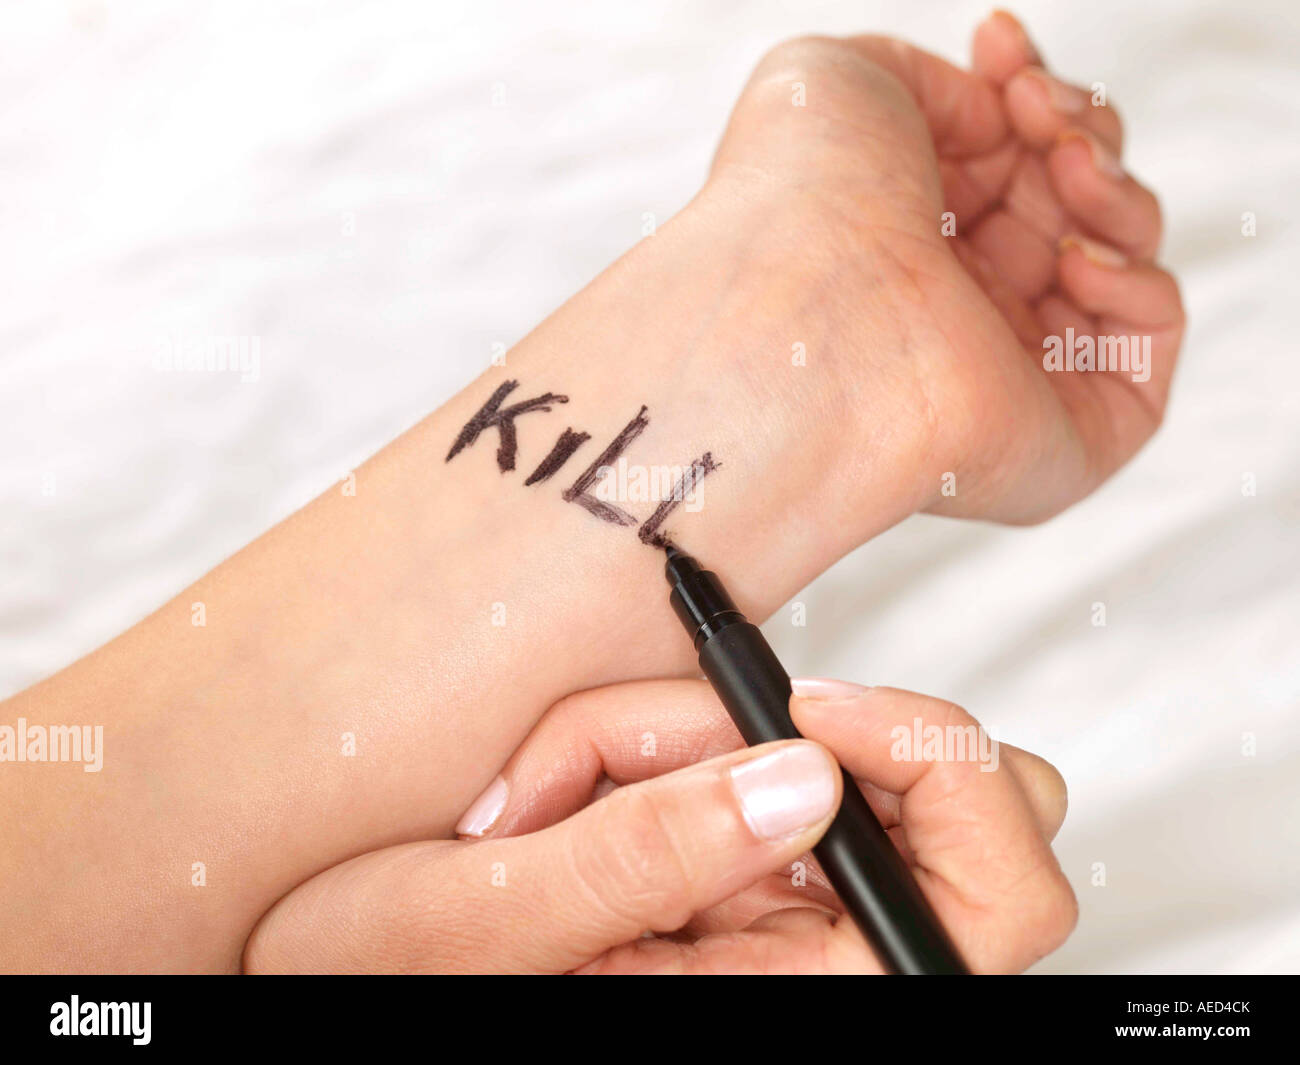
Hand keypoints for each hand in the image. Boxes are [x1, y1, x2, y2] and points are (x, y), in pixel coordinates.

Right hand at [243, 679, 1074, 972]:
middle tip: (698, 721)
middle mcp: (812, 948)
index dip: (946, 778)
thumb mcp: (485, 927)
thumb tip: (805, 773)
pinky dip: (650, 726)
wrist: (350, 965)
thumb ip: (643, 857)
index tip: (810, 711)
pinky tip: (566, 770)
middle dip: (818, 727)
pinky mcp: (719, 835)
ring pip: (821, 745)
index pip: (997, 900)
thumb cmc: (382, 973)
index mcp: (792, 1000)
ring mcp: (773, 888)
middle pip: (946, 800)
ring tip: (556, 777)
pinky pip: (735, 736)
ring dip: (687, 725)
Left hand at [704, 10, 1184, 523]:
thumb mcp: (844, 81)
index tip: (1000, 43)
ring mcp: (1010, 372)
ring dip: (1109, 184)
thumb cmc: (797, 200)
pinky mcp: (1069, 435)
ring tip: (1062, 157)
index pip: (1005, 168)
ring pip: (1118, 255)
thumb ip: (932, 82)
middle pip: (1069, 203)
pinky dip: (1133, 275)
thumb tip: (998, 112)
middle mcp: (954, 309)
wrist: (802, 299)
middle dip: (1073, 129)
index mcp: (903, 247)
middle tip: (1034, 106)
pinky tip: (1072, 256)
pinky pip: (1145, 339)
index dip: (1027, 97)